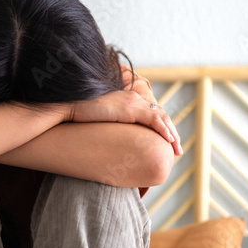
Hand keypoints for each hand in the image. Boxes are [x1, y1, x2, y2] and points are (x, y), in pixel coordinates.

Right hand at [66, 89, 182, 154]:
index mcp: (128, 100)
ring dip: (171, 134)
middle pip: (160, 115)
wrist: (71, 106)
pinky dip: (164, 130)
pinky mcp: (130, 109)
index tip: (167, 141)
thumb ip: (112, 125)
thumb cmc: (80, 116)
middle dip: (171, 132)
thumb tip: (113, 142)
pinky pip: (154, 120)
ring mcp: (133, 102)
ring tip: (177, 149)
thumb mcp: (101, 120)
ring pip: (161, 118)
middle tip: (177, 148)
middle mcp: (133, 99)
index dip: (161, 127)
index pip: (151, 113)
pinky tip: (169, 141)